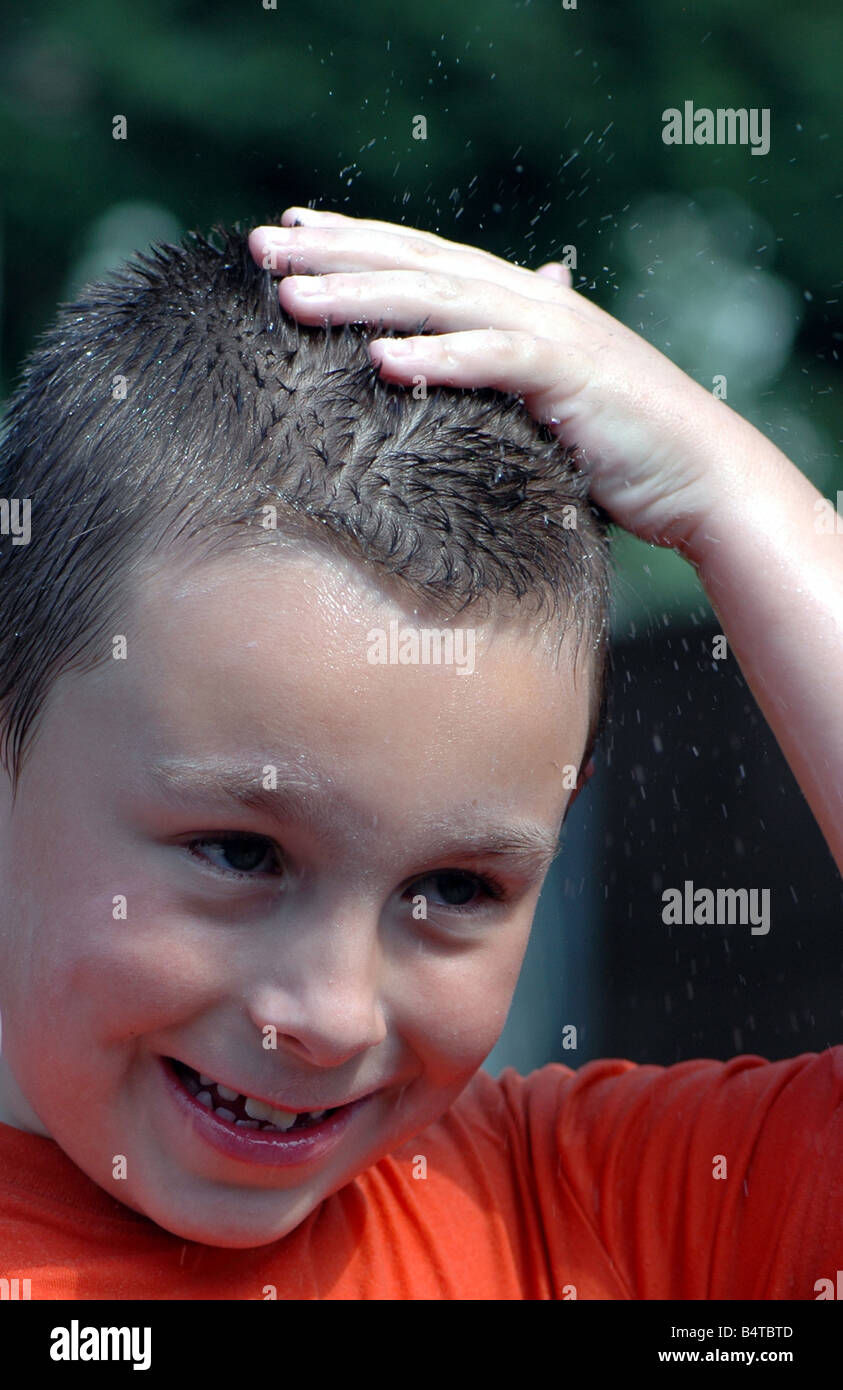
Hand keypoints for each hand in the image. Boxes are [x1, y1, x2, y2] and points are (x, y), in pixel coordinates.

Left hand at [249, 208, 745, 548]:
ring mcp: (551, 333)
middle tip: (260, 250)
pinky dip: (441, 357)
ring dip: (364, 296)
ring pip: (441, 301)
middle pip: (415, 266)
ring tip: (294, 298)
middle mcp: (528, 301)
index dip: (352, 240)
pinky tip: (381, 357)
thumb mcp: (544, 394)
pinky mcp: (571, 377)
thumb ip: (500, 364)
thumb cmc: (615, 444)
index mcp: (515, 302)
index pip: (419, 258)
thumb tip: (456, 354)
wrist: (699, 473)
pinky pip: (495, 360)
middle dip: (335, 255)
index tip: (287, 234)